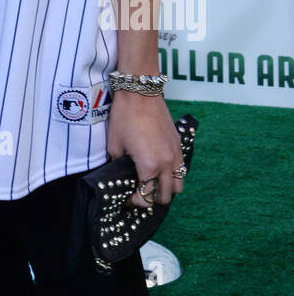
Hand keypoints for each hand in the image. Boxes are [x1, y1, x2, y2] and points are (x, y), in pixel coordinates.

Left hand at [107, 91, 184, 207]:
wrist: (140, 92)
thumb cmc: (125, 117)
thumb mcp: (114, 145)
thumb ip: (119, 165)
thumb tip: (121, 175)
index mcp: (149, 166)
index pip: (146, 198)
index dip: (135, 202)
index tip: (126, 198)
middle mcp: (166, 164)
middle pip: (165, 196)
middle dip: (151, 198)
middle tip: (138, 191)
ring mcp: (176, 154)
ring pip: (178, 186)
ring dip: (166, 189)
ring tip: (151, 182)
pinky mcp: (179, 145)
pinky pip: (181, 169)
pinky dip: (172, 175)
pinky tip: (159, 168)